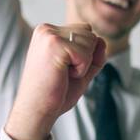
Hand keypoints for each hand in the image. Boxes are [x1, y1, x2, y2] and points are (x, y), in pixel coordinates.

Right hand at [4, 24, 106, 139]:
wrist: (37, 110)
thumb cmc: (55, 93)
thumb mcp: (80, 70)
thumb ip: (93, 55)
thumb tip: (102, 40)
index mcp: (48, 32)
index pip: (85, 30)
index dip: (84, 54)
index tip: (63, 69)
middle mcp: (47, 29)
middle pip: (90, 34)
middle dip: (85, 58)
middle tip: (63, 73)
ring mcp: (49, 35)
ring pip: (91, 41)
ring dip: (83, 64)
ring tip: (62, 74)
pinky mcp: (54, 44)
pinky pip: (86, 54)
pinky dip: (80, 70)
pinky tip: (62, 75)